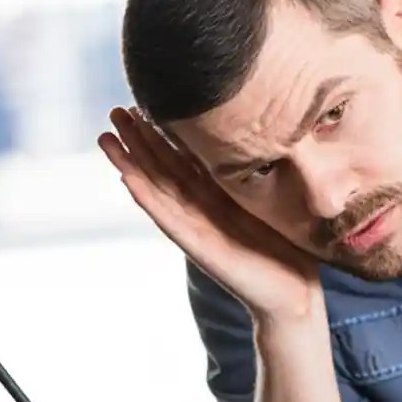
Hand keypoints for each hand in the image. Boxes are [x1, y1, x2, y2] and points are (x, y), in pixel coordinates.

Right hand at [99, 107, 320, 320]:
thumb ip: (258, 180)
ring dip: (130, 165)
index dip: (162, 135)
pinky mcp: (201, 249)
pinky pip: (169, 220)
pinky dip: (147, 200)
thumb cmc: (286, 252)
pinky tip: (127, 179)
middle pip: (162, 170)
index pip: (183, 160)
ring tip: (106, 139)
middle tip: (114, 111)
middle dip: (139, 141)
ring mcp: (197, 230)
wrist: (295, 296)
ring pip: (156, 191)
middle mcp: (201, 211)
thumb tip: (265, 142)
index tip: (143, 105)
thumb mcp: (271, 205)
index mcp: (218, 199)